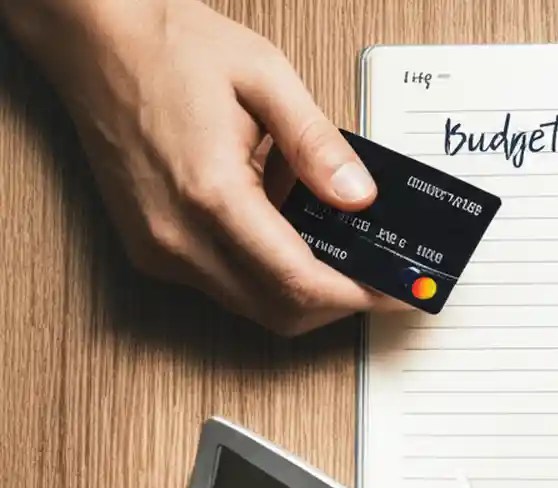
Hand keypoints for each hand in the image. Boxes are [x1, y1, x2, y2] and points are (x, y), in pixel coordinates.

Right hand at [2, 0, 405, 334]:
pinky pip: (225, 285)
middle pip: (279, 311)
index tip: (397, 291)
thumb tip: (361, 199)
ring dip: (304, 290)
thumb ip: (319, 145)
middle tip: (382, 278)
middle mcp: (176, 237)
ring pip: (253, 306)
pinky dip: (268, 274)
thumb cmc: (169, 47)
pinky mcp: (151, 248)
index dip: (357, 295)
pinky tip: (288, 230)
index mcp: (209, 194)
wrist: (95, 39)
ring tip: (341, 247)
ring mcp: (158, 249)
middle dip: (339, 303)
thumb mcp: (266, 77)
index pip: (298, 281)